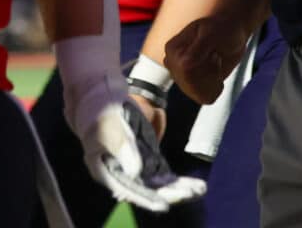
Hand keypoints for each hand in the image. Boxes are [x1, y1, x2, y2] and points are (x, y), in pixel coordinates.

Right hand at [77, 99, 204, 211]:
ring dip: (178, 189)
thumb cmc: (103, 110)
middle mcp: (122, 174)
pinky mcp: (149, 160)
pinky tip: (196, 186)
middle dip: (168, 194)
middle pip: (146, 190)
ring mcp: (137, 168)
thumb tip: (136, 172)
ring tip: (198, 189)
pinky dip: (178, 181)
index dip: (145, 198)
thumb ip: (122, 147)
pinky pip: (164, 176)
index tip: (163, 204)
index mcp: (105, 170)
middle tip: (188, 194)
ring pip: (158, 185)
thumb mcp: (110, 125)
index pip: (127, 189)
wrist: (108, 97)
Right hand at [165, 13, 249, 104]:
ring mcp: (183, 78)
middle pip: (190, 85)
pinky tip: (218, 76)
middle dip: (209, 74)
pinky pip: (205, 99)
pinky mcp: (195, 86)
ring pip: (198, 94)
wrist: (232, 32)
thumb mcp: (212, 34)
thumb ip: (199, 48)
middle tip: (216, 57)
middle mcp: (174, 65)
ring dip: (213, 81)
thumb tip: (183, 66)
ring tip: (216, 65)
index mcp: (172, 49)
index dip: (204, 65)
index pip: (184, 71)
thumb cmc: (221, 28)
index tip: (213, 51)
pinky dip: (216, 89)